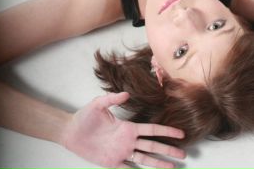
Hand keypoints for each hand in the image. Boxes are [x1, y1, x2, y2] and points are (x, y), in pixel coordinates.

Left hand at [60, 92, 185, 168]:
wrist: (71, 131)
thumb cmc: (85, 117)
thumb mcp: (99, 104)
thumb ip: (113, 98)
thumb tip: (127, 93)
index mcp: (128, 127)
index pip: (152, 130)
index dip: (167, 131)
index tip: (181, 134)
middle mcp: (128, 141)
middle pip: (153, 146)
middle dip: (168, 151)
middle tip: (183, 156)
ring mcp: (121, 153)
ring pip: (144, 160)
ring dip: (158, 164)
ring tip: (172, 168)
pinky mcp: (111, 163)